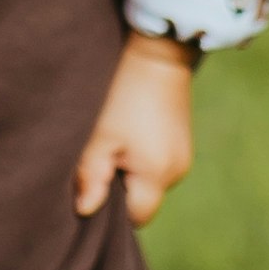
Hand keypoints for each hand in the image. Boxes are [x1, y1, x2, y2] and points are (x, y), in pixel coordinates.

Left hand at [73, 29, 198, 229]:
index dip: (112, 209)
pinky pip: (157, 163)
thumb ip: (91, 177)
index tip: (93, 184)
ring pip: (149, 181)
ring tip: (112, 140)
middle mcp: (177, 171)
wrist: (156, 52)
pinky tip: (127, 132)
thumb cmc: (120, 94)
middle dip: (119, 189)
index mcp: (158, 174)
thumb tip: (85, 211)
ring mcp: (183, 155)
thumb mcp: (98, 136)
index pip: (135, 217)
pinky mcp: (181, 140)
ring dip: (129, 171)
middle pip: (143, 200)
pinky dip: (140, 157)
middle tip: (98, 160)